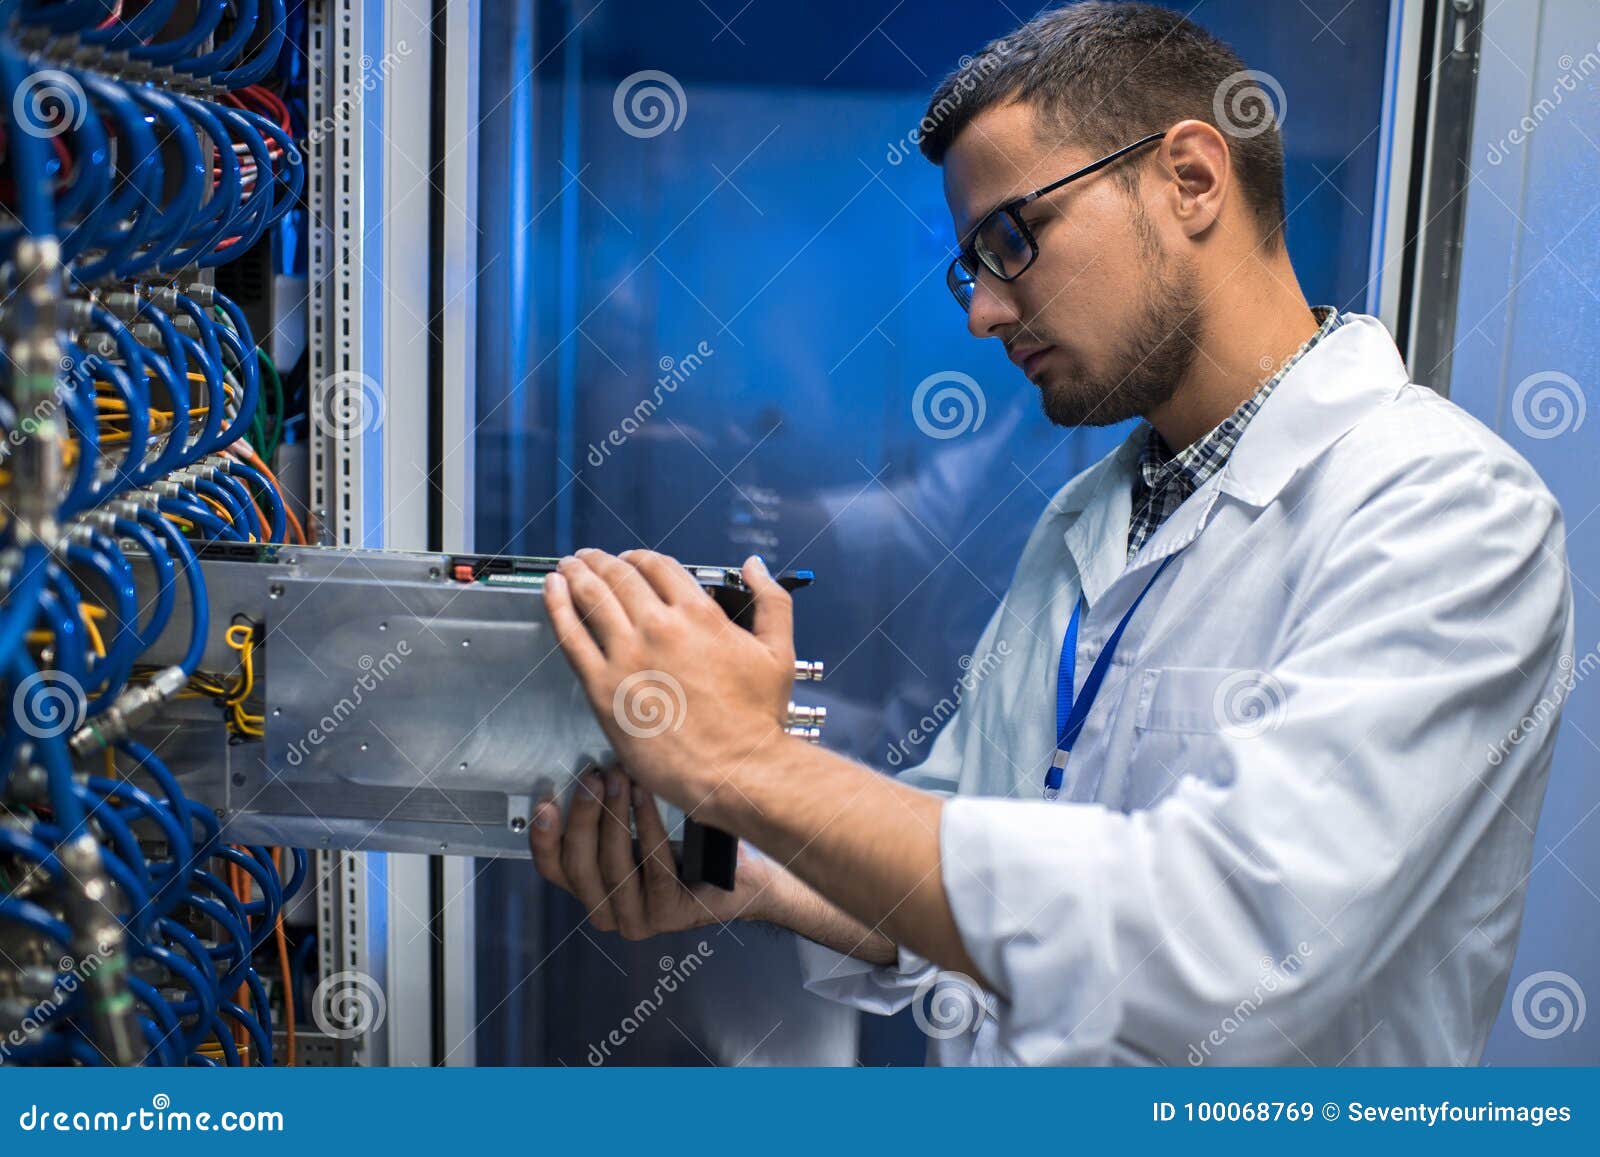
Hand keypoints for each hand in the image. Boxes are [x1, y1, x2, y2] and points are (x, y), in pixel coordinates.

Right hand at [529, 765, 781, 938]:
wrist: (746, 877)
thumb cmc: (689, 848)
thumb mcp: (637, 832)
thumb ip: (607, 819)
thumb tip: (584, 771)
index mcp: (592, 893)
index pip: (554, 869)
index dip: (543, 836)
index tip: (545, 799)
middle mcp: (608, 913)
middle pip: (579, 866)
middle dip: (583, 816)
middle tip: (593, 776)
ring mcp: (637, 921)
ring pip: (613, 867)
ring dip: (614, 816)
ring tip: (618, 777)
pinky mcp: (668, 916)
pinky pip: (653, 867)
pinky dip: (648, 825)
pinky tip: (645, 796)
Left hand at [543, 548, 796, 814]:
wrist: (737, 770)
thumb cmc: (757, 720)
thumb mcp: (778, 651)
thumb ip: (771, 600)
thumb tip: (754, 566)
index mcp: (699, 614)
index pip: (658, 566)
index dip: (639, 558)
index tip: (630, 560)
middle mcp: (659, 627)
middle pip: (619, 576)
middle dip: (601, 561)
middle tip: (588, 557)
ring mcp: (628, 656)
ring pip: (592, 598)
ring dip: (576, 574)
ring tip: (567, 566)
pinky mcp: (604, 689)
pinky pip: (571, 637)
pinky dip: (557, 607)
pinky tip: (551, 591)